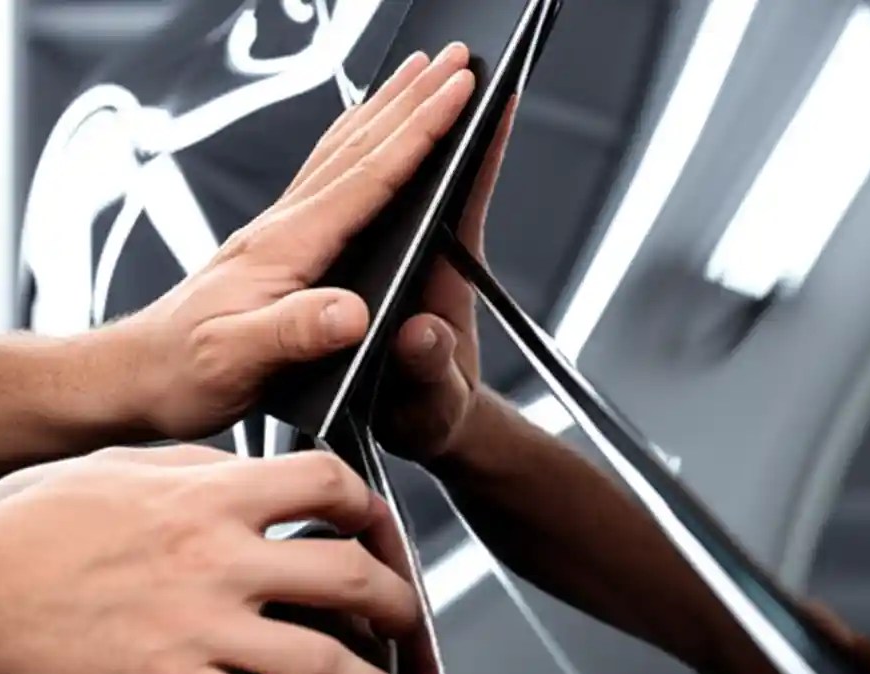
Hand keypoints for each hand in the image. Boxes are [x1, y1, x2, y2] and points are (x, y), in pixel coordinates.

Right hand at [0, 446, 422, 673]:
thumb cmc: (29, 530)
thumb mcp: (120, 469)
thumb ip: (193, 468)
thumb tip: (244, 469)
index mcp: (209, 494)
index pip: (327, 483)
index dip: (367, 508)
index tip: (375, 531)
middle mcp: (218, 556)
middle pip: (348, 574)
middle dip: (395, 603)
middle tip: (403, 621)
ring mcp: (199, 625)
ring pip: (326, 661)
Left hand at [104, 44, 475, 440]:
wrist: (132, 376)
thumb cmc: (179, 373)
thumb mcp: (236, 362)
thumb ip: (295, 333)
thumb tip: (352, 312)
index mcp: (285, 249)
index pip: (366, 179)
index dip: (418, 134)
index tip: (457, 95)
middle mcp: (282, 228)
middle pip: (360, 148)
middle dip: (414, 99)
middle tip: (456, 60)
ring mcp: (279, 233)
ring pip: (344, 152)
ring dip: (388, 109)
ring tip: (420, 75)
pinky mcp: (277, 247)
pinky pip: (328, 175)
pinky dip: (357, 141)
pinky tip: (364, 132)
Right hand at [378, 97, 518, 460]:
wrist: (433, 425)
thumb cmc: (433, 414)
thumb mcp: (425, 403)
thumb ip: (425, 372)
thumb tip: (422, 335)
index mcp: (444, 276)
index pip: (468, 194)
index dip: (481, 142)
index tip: (491, 90)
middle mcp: (437, 255)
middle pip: (448, 171)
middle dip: (452, 111)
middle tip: (455, 52)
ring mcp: (419, 256)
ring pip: (421, 179)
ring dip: (420, 126)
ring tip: (419, 72)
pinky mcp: (401, 263)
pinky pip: (395, 200)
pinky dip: (388, 163)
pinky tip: (377, 137)